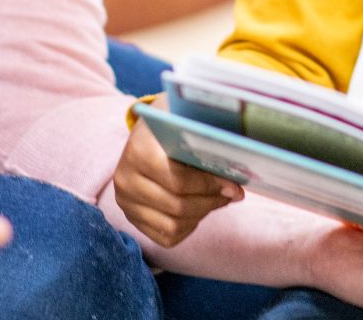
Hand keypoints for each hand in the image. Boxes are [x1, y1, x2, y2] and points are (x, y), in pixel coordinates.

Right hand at [112, 119, 243, 246]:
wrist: (146, 132)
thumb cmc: (172, 126)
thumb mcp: (186, 126)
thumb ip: (208, 147)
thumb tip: (236, 177)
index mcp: (138, 152)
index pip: (179, 182)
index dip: (210, 186)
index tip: (234, 185)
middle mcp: (125, 180)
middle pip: (177, 207)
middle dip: (210, 202)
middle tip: (231, 194)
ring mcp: (126, 202)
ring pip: (173, 226)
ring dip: (201, 215)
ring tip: (216, 200)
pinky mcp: (131, 218)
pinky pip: (166, 237)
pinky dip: (188, 227)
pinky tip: (197, 209)